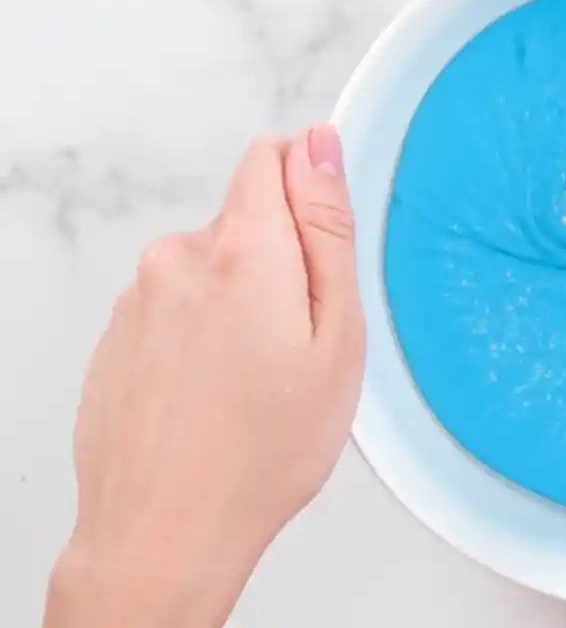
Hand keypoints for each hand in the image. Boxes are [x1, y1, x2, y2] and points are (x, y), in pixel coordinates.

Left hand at [45, 125, 364, 627]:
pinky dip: (202, 334)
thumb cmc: (263, 450)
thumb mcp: (335, 338)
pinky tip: (216, 394)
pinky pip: (175, 308)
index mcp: (242, 249)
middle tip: (302, 341)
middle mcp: (177, 258)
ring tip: (257, 379)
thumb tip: (320, 147)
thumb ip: (328, 230)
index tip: (326, 239)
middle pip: (244, 219)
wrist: (166, 530)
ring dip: (239, 301)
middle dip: (282, 260)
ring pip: (210, 267)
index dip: (308, 181)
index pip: (272, 156)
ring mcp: (138, 298)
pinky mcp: (117, 336)